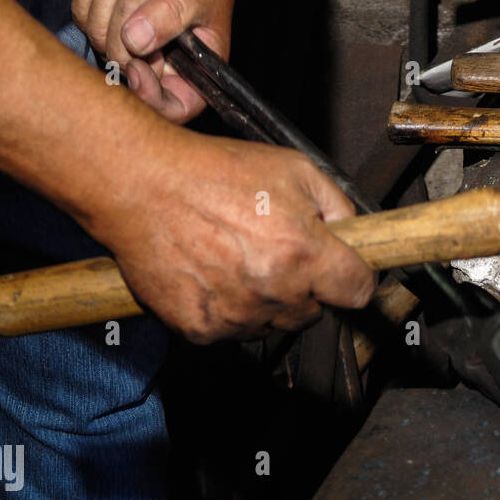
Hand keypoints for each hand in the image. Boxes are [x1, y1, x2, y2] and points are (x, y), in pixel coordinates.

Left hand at [72, 0, 237, 121]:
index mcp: (194, 69)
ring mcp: (129, 40)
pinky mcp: (104, 15)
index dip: (150, 96)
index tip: (138, 65)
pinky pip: (81, 11)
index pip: (171, 108)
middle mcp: (160, 61)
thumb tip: (136, 42)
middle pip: (124, 65)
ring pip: (98, 36)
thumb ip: (169, 16)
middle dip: (127, 15)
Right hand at [97, 132, 376, 340]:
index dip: (352, 278)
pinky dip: (227, 310)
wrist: (141, 186)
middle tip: (272, 250)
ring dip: (265, 302)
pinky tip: (212, 274)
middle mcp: (275, 293)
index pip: (358, 291)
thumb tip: (353, 236)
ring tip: (235, 258)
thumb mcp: (291, 168)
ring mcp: (238, 317)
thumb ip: (337, 206)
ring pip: (273, 325)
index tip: (341, 272)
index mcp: (304, 253)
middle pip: (314, 312)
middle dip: (303, 286)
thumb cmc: (212, 173)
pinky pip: (232, 331)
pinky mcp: (203, 330)